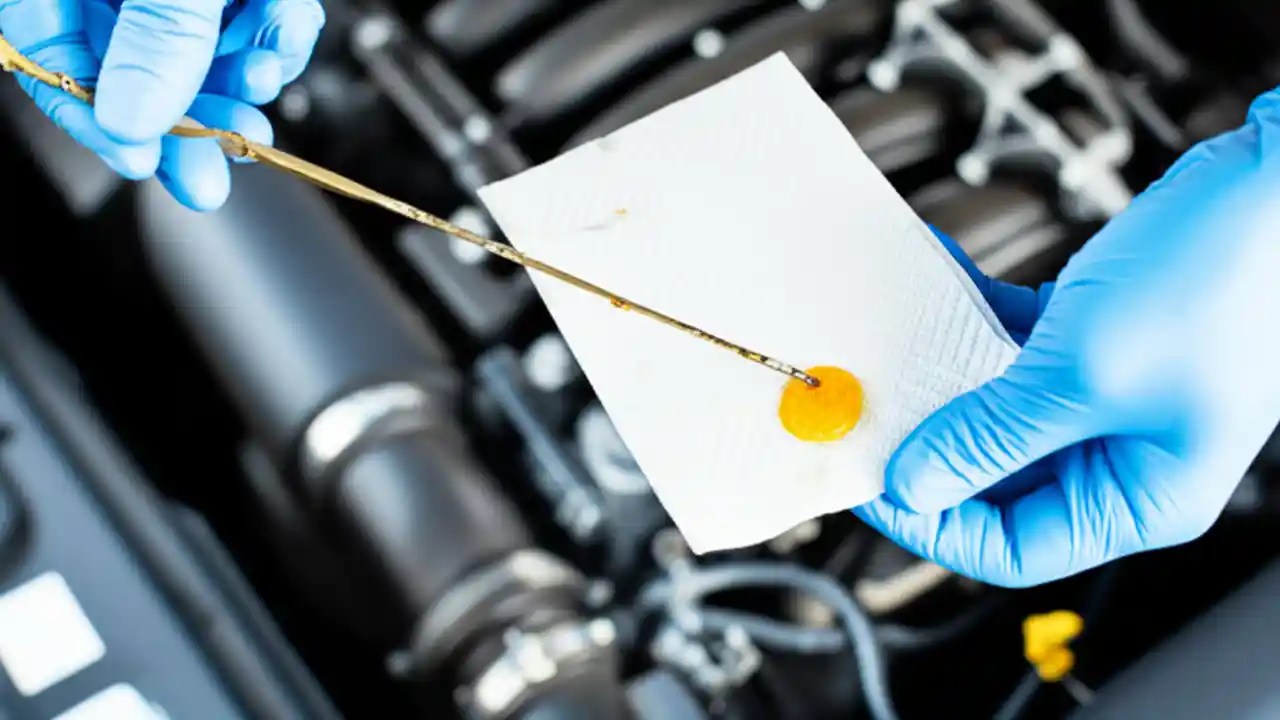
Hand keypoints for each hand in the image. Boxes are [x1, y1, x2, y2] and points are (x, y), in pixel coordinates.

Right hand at [0, 0, 323, 209]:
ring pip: (201, 48)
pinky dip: (275, 35)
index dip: (90, 116)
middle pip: (132, 64)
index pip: (44, 53)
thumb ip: (156, 36)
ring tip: (260, 93)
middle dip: (188, 120)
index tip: (138, 159)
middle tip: (212, 174)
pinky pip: (251, 16)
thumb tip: (136, 122)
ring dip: (239, 84)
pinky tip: (282, 38)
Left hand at [854, 85, 1279, 587]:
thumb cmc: (1221, 280)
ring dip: (937, 376)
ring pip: (993, 407)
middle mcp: (1120, 457)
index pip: (1013, 547)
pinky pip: (1010, 344)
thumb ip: (992, 436)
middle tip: (862, 411)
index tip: (868, 479)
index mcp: (1137, 499)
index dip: (931, 522)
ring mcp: (1105, 396)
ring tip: (883, 351)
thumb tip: (914, 485)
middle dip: (924, 442)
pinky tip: (933, 280)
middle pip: (992, 478)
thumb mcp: (1085, 375)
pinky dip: (969, 317)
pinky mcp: (1094, 338)